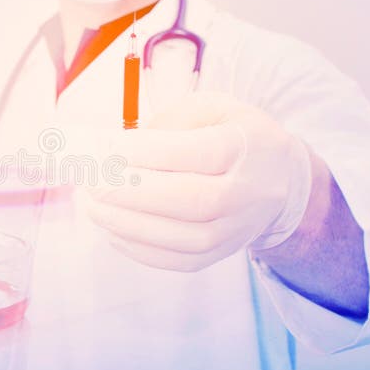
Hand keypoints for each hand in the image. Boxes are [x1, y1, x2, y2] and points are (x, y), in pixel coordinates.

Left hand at [85, 91, 312, 271]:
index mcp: (245, 146)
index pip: (196, 153)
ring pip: (182, 238)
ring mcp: (236, 229)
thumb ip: (170, 120)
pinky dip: (138, 249)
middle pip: (190, 200)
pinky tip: (110, 228)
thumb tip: (117, 146)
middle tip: (90, 181)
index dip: (146, 151)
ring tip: (90, 204)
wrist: (279, 179)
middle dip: (131, 192)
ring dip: (126, 223)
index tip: (104, 147)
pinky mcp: (220, 253)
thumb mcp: (212, 108)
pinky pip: (177, 261)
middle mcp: (246, 193)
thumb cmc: (231, 135)